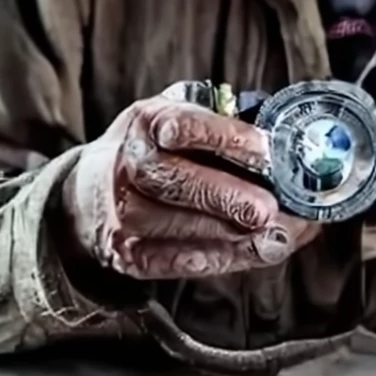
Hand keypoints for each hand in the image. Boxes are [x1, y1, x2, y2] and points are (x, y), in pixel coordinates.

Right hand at [60, 83, 317, 279]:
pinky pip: (188, 262)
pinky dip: (234, 257)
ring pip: (191, 230)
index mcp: (145, 122)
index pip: (183, 127)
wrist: (86, 194)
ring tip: (288, 230)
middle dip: (233, 198)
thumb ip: (218, 113)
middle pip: (183, 185)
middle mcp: (130, 168)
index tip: (268, 150)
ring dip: (247, 235)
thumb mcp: (172, 113)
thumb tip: (277, 126)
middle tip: (273, 206)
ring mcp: (127, 217)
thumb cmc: (151, 147)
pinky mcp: (133, 256)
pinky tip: (266, 248)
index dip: (228, 138)